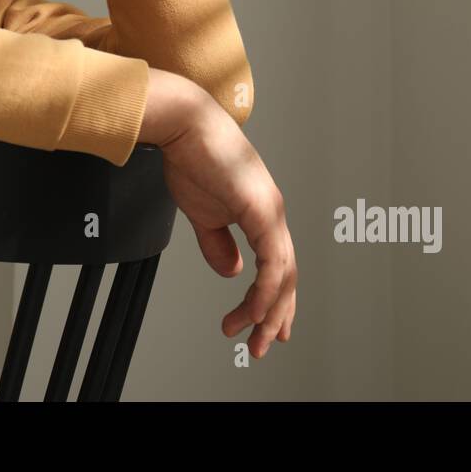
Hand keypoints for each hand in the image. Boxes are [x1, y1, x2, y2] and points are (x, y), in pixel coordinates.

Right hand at [139, 68, 296, 358]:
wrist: (183, 126)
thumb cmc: (192, 158)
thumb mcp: (202, 213)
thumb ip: (217, 243)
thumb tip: (231, 271)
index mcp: (261, 213)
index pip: (277, 265)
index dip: (273, 298)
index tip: (265, 326)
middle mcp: (273, 213)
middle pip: (286, 275)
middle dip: (276, 315)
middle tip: (265, 345)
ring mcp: (271, 211)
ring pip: (283, 274)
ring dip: (268, 310)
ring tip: (251, 335)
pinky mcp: (262, 210)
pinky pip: (272, 262)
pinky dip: (265, 290)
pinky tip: (253, 309)